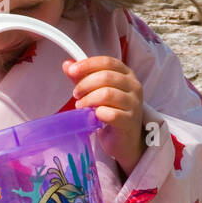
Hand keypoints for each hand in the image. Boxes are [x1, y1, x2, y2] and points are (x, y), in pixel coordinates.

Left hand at [63, 56, 145, 175]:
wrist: (124, 140)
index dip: (87, 64)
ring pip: (107, 94)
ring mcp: (134, 104)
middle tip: (76, 95)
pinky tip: (93, 118)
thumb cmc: (112, 112)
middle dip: (85, 84)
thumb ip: (83, 78)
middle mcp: (133, 87)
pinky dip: (97, 115)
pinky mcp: (130, 121)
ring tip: (81, 107)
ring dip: (89, 100)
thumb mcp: (96, 91)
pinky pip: (111, 114)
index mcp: (126, 75)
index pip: (107, 62)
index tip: (72, 71)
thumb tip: (68, 65)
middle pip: (106, 76)